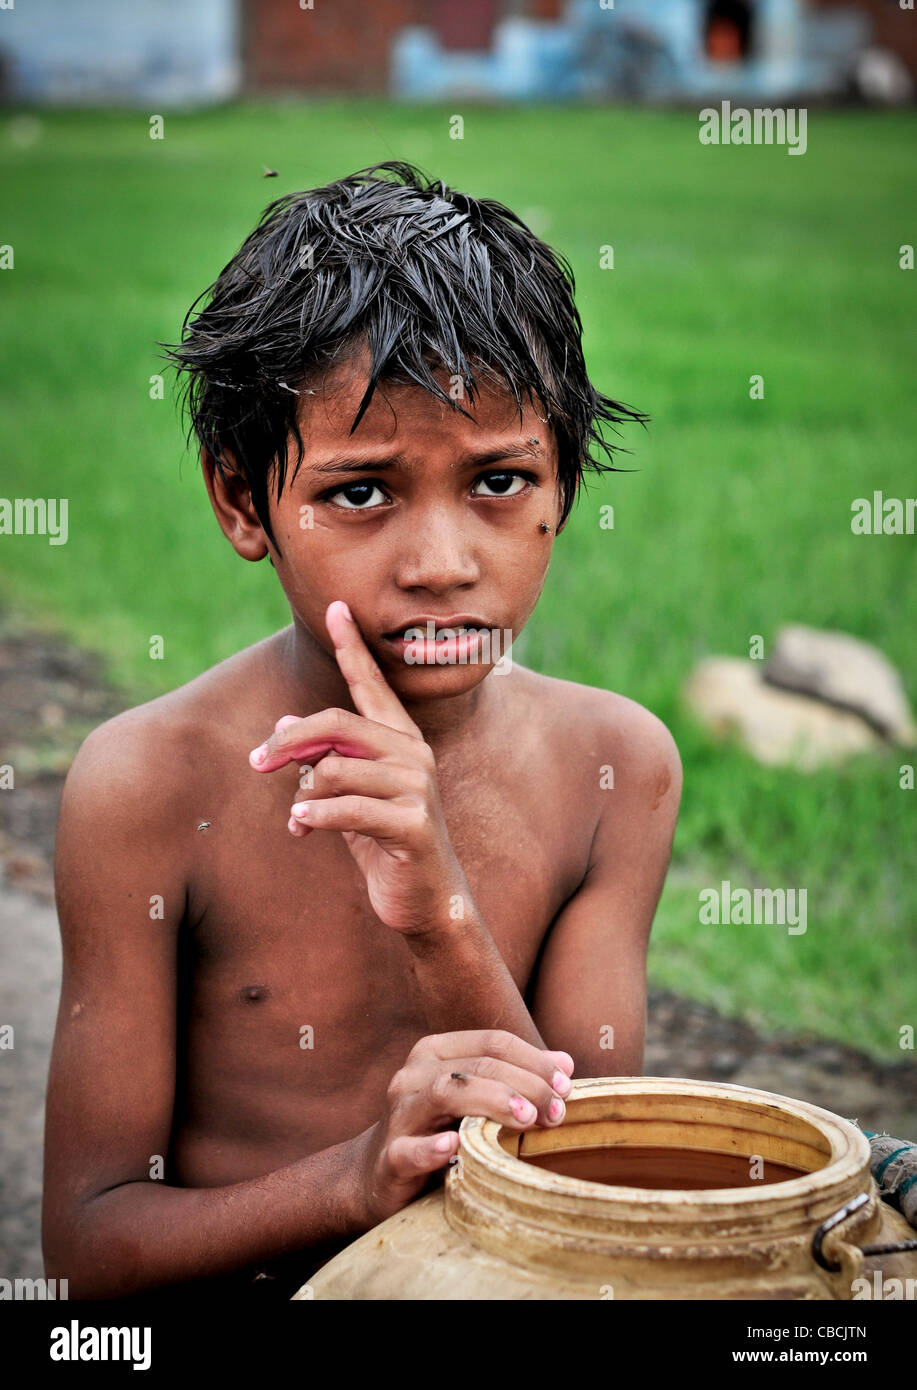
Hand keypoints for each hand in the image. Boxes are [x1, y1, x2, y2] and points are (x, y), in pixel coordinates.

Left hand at [248, 600, 472, 935]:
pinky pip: (347, 809)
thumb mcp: (348, 797)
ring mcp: (417, 788)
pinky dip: (316, 816)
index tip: (336, 607)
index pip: (372, 684)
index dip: (352, 646)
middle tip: (256, 763)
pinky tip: (301, 827)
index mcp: (400, 741)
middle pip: (336, 724)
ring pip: (336, 768)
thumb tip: (284, 722)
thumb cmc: (384, 844)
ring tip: (298, 819)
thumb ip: (323, 760)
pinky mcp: (413, 824)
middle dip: (289, 742)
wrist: (425, 900)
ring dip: (304, 794)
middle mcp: (414, 755)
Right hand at [354, 1030, 574, 1226]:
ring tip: (527, 1119)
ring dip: (492, 1101)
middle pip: (476, 1066)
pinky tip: (454, 1148)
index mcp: (436, 1053)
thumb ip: (516, 1079)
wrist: (379, 1175)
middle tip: (557, 1111)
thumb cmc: (439, 1130)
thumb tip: (566, 1065)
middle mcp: (415, 1075)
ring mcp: (400, 1115)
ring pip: (445, 1092)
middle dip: (525, 1084)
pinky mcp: (390, 1157)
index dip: (534, 1059)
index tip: (567, 1085)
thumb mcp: (476, 1099)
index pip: (493, 1042)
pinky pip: (408, 1150)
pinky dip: (431, 1148)